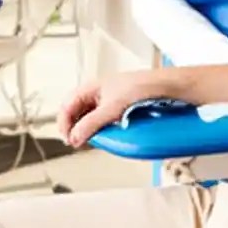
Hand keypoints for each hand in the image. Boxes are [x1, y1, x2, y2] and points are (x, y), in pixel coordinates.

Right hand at [57, 70, 173, 147]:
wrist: (163, 86)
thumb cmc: (139, 88)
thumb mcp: (111, 109)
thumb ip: (91, 124)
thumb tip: (76, 138)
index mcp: (91, 87)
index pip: (67, 106)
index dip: (64, 123)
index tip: (69, 139)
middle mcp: (97, 92)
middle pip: (76, 112)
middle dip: (74, 127)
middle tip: (77, 142)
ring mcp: (108, 100)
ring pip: (89, 117)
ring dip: (87, 129)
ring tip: (91, 139)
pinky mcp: (118, 107)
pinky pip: (102, 119)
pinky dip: (100, 128)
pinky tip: (105, 135)